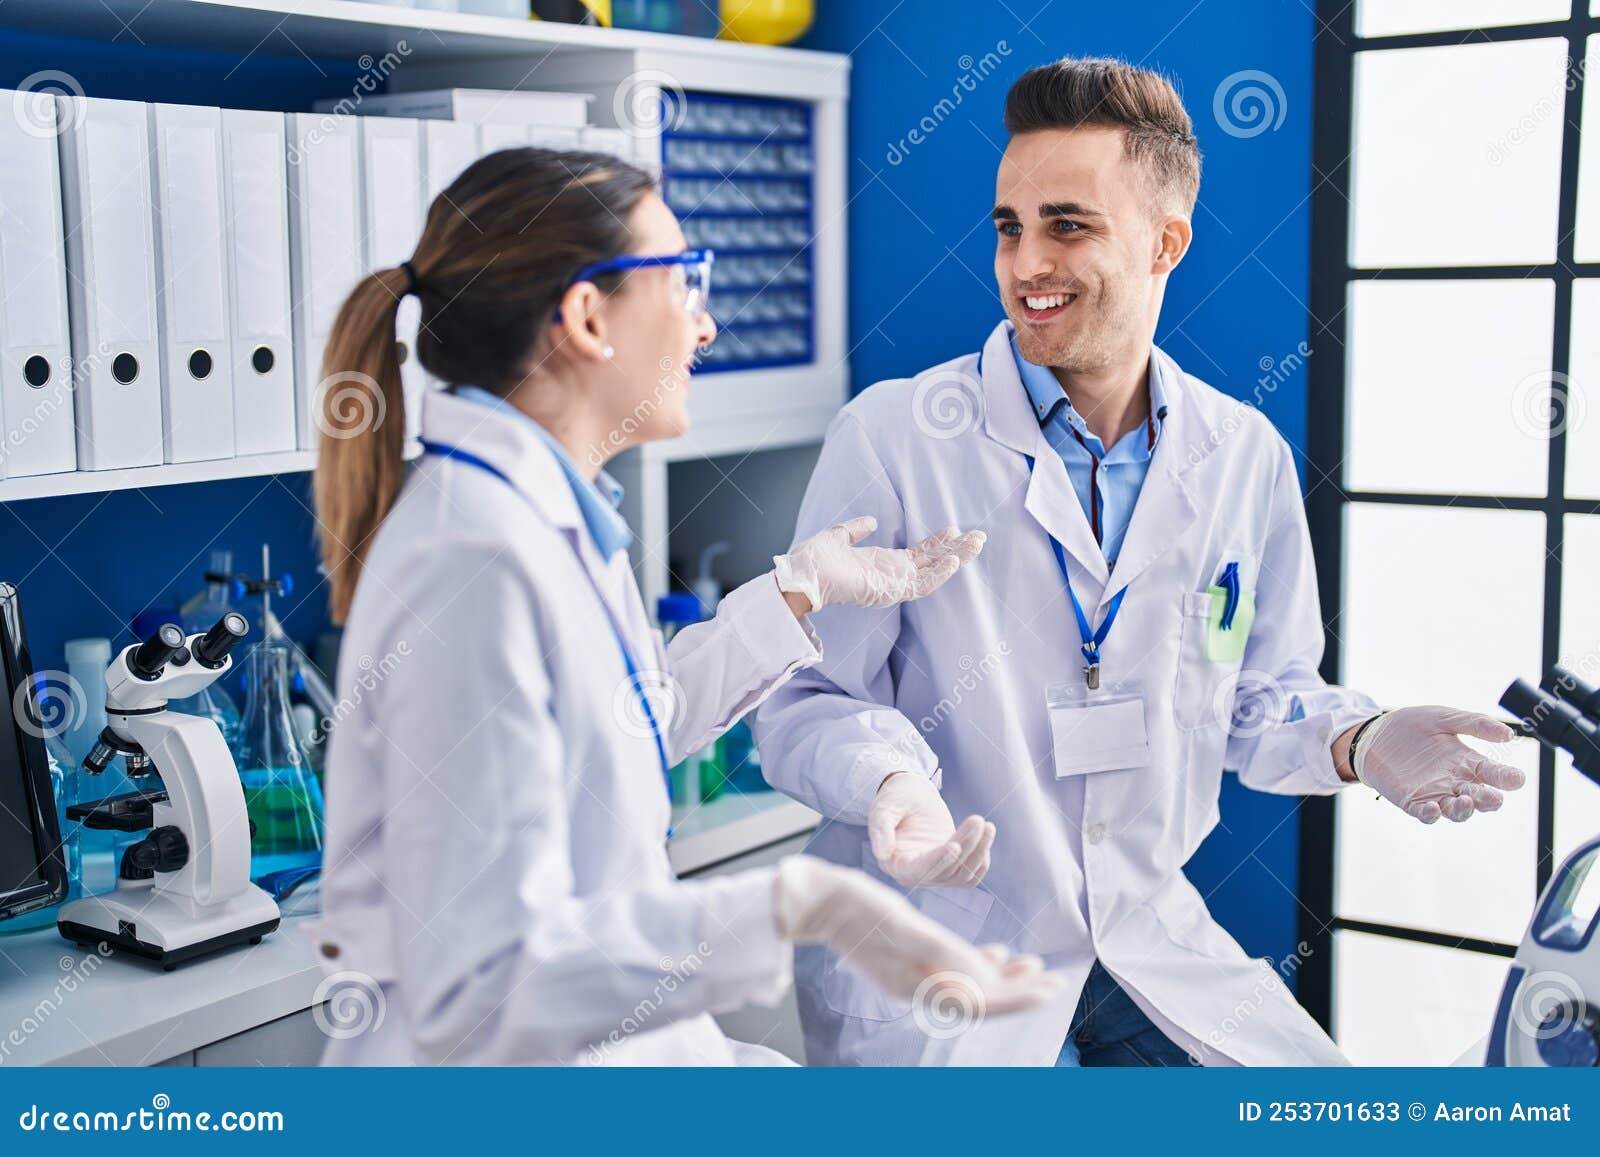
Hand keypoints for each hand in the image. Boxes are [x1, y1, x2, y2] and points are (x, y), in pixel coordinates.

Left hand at [773, 517, 984, 611]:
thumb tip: (871, 521)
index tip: (953, 529)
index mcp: (882, 564)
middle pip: (933, 563)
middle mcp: (892, 575)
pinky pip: (921, 585)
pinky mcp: (890, 591)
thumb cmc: (815, 560)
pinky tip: (953, 561)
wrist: (802, 575)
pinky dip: (938, 575)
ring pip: (934, 574)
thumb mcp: (838, 536)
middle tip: (980, 536)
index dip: (936, 543)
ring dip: (956, 559)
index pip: (918, 555)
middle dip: (957, 550)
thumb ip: (855, 530)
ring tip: (977, 544)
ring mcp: (893, 585)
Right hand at [773, 855, 1061, 1013]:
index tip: (1048, 988)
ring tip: (1031, 965)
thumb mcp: (904, 925)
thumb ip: (943, 952)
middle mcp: (917, 985)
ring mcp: (911, 974)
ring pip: (967, 984)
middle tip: (1054, 981)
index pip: (978, 1001)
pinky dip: (977, 963)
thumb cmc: (856, 908)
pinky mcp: (906, 958)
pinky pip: (951, 970)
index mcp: (917, 982)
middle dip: (1017, 990)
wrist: (815, 900)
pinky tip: (994, 952)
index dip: (1016, 996)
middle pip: (977, 998)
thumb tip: (984, 976)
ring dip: (1001, 977)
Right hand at [869, 771, 993, 887]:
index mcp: (895, 863)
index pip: (918, 870)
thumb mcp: (883, 808)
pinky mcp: (952, 867)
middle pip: (946, 871)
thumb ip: (880, 830)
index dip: (938, 861)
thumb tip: (882, 854)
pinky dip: (982, 859)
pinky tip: (984, 836)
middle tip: (977, 820)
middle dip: (965, 846)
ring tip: (986, 824)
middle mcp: (915, 874)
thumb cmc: (896, 798)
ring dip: (978, 851)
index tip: (955, 845)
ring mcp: (935, 873)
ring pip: (962, 875)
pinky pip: (971, 875)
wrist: (912, 794)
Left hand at [1349, 706, 1526, 823]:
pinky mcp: (1412, 801)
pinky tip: (1434, 808)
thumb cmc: (1412, 726)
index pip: (1495, 774)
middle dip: (1489, 800)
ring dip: (1464, 810)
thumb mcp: (1444, 718)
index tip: (1517, 779)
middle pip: (1480, 798)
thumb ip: (1474, 723)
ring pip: (1457, 811)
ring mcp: (1435, 793)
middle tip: (1493, 797)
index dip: (1508, 778)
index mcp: (1468, 762)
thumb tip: (1508, 734)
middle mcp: (1455, 782)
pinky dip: (1432, 815)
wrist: (1374, 733)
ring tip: (1465, 801)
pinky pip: (1426, 814)